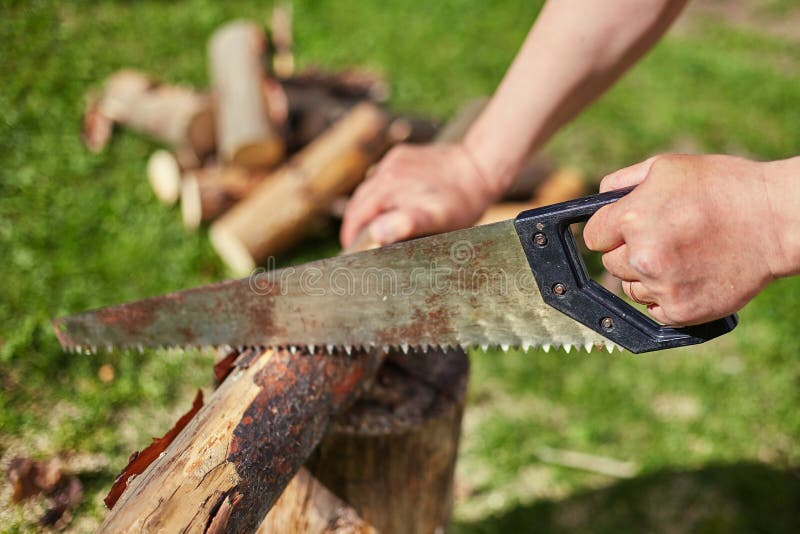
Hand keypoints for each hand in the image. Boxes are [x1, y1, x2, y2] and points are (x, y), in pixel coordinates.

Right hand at [340, 143, 497, 247]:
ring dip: (369, 207)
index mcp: (387, 188)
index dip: (351, 235)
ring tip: (375, 225)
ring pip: (370, 188)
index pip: (356, 215)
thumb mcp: (437, 220)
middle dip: (357, 223)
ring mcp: (394, 161)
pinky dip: (382, 191)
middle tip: (361, 243)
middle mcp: (386, 172)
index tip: (352, 251)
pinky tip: (393, 202)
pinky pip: (384, 175)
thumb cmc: (461, 200)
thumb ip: (406, 225)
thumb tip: (377, 232)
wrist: (481, 166)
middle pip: (360, 201)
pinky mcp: (403, 155)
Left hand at [584, 154, 795, 325]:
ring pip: (630, 288)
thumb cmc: (722, 187)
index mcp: (632, 218)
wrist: (776, 220)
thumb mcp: (666, 167)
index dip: (610, 230)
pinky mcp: (681, 311)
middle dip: (628, 252)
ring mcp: (662, 286)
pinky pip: (653, 309)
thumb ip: (622, 183)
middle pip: (610, 264)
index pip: (593, 236)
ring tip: (681, 256)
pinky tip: (689, 275)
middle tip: (663, 239)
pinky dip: (665, 297)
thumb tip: (596, 201)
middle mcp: (642, 255)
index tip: (626, 228)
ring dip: (646, 276)